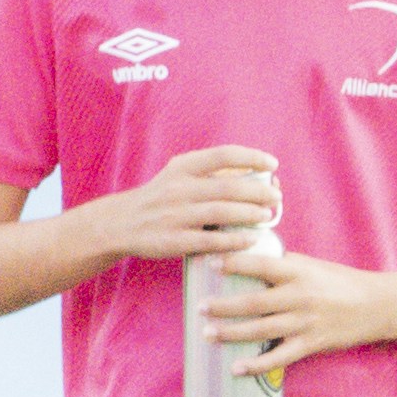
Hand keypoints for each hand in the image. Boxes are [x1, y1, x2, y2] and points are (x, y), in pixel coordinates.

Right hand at [108, 145, 283, 265]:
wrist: (120, 223)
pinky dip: (235, 240)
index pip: (223, 155)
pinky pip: (211, 241)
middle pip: (228, 187)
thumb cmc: (160, 198)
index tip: (272, 165)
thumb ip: (210, 173)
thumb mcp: (178, 176)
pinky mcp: (174, 241)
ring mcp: (175, 216)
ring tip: (267, 216)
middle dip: (259, 192)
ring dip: (251, 214)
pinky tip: (250, 239)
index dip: (252, 157)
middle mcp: (178, 189)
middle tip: (275, 197)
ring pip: (222, 213)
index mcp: (182, 168)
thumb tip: (254, 174)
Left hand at [202, 246, 396, 372]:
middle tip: (199, 308)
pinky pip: (280, 357)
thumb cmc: (339, 282)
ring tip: (207, 334)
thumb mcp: (311, 266)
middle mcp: (300, 297)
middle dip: (223, 306)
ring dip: (232, 334)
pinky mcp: (312, 344)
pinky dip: (257, 365)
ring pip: (262, 330)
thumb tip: (244, 256)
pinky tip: (236, 368)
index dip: (234, 264)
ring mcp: (306, 323)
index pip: (261, 266)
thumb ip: (281, 265)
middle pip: (255, 303)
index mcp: (298, 273)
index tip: (209, 263)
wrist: (379, 305)